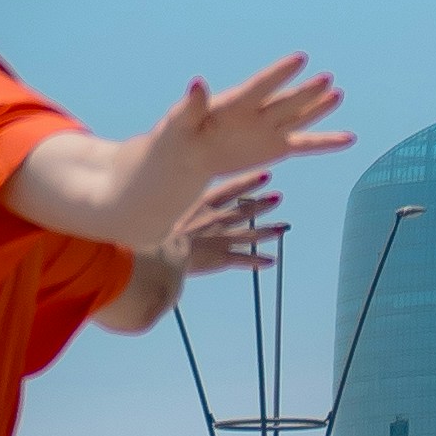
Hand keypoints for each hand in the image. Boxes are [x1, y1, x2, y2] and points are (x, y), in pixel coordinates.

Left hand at [141, 57, 350, 214]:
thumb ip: (191, 105)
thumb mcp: (179, 122)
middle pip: (285, 101)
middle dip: (305, 92)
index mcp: (235, 103)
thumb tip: (196, 82)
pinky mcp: (277, 147)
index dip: (279, 74)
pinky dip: (326, 142)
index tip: (299, 59)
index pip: (260, 86)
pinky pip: (306, 145)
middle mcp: (258, 113)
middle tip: (327, 78)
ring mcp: (270, 129)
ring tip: (337, 94)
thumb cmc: (179, 135)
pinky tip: (349, 138)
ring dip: (319, 108)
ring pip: (300, 117)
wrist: (187, 157)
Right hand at [154, 177, 283, 289]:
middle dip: (262, 204)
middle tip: (279, 197)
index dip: (249, 182)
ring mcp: (220, 239)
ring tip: (282, 228)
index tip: (266, 175)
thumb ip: (172, 201)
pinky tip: (271, 261)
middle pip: (244, 210)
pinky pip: (243, 259)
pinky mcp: (220, 258)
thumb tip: (162, 189)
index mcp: (202, 205)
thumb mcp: (163, 209)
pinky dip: (258, 260)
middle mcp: (215, 219)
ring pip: (250, 234)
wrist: (160, 253)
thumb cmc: (152, 231)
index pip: (231, 189)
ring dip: (267, 231)